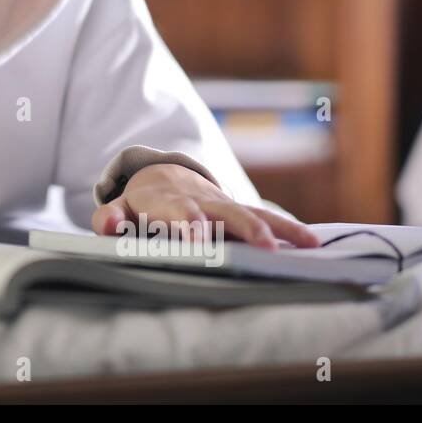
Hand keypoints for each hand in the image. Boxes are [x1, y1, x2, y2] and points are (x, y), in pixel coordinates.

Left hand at [90, 163, 319, 249]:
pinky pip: (265, 217)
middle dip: (244, 227)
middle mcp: (200, 199)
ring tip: (304, 246)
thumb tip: (108, 223)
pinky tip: (313, 244)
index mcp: (167, 199)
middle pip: (225, 211)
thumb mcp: (120, 208)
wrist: (161, 176)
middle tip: (265, 247)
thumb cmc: (139, 203)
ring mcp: (222, 203)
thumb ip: (111, 217)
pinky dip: (288, 228)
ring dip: (277, 228)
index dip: (189, 226)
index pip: (179, 211)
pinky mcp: (238, 209)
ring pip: (251, 212)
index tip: (200, 244)